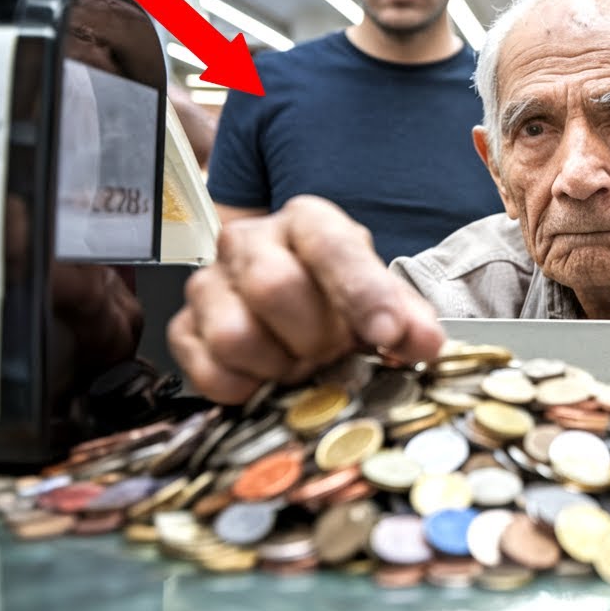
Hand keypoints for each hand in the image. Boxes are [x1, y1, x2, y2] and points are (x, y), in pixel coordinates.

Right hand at [168, 195, 444, 402]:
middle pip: (273, 286)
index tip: (389, 334)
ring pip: (235, 334)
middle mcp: (249, 241)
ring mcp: (209, 283)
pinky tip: (267, 378)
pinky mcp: (184, 327)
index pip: (330, 247)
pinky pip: (207, 370)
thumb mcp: (380, 301)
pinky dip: (246, 388)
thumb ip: (407, 319)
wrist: (289, 302)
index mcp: (307, 222)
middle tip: (332, 352)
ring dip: (279, 365)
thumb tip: (425, 343)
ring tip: (300, 363)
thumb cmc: (338, 298)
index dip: (362, 293)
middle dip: (314, 336)